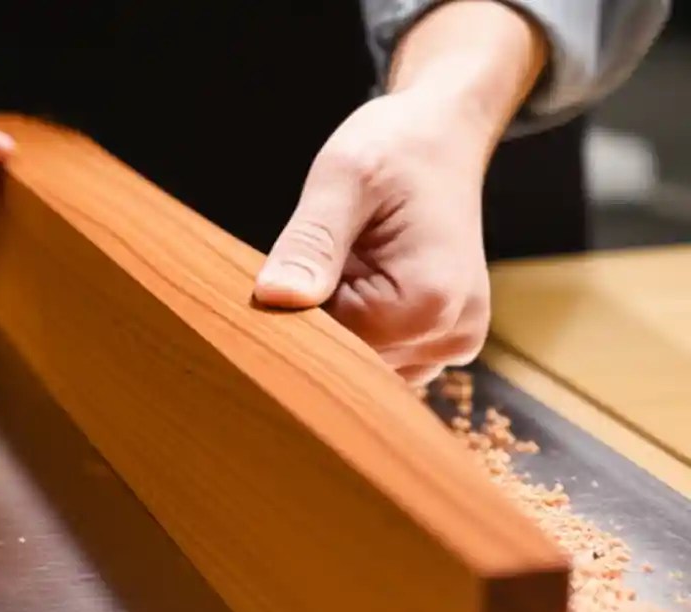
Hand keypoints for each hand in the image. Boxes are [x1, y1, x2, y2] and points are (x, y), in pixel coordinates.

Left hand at [252, 0, 544, 386]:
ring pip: (360, 362)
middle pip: (348, 360)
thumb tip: (274, 298)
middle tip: (311, 260)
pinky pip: (378, 355)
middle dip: (316, 319)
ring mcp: (448, 344)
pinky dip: (356, 326)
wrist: (442, 136)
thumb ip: (310, 243)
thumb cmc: (395, 146)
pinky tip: (355, 280)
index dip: (295, 312)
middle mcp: (449, 334)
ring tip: (345, 262)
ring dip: (336, 322)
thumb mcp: (342, 178)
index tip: (282, 270)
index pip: (332, 343)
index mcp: (430, 301)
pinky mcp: (438, 340)